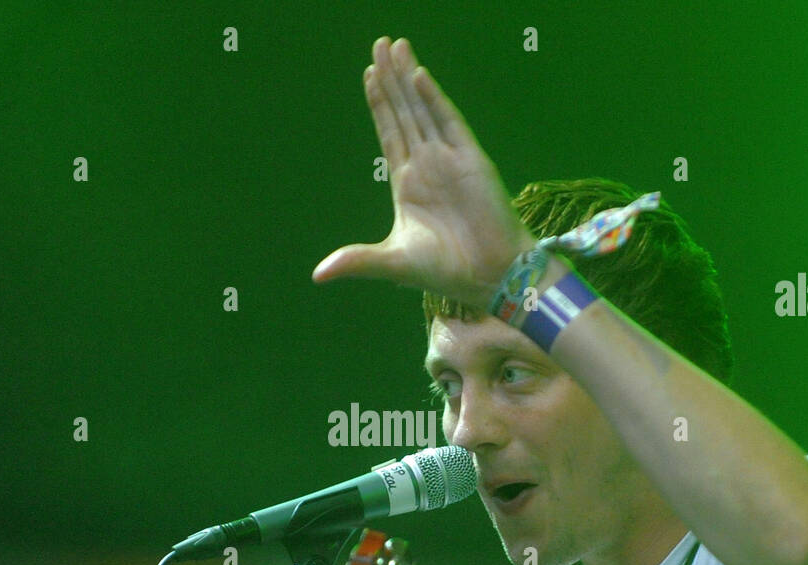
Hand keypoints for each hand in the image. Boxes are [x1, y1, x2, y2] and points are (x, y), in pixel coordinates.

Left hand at [312, 37, 535, 310]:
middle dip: (392, 78)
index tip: (369, 73)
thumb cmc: (446, 271)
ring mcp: (450, 160)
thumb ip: (357, 260)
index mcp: (408, 184)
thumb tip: (318, 275)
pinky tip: (419, 76)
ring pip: (424, 110)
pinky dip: (434, 100)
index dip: (379, 103)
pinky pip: (449, 123)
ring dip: (409, 79)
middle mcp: (427, 165)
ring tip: (397, 47)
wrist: (490, 277)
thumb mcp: (393, 262)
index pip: (389, 133)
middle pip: (404, 112)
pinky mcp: (471, 160)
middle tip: (381, 44)